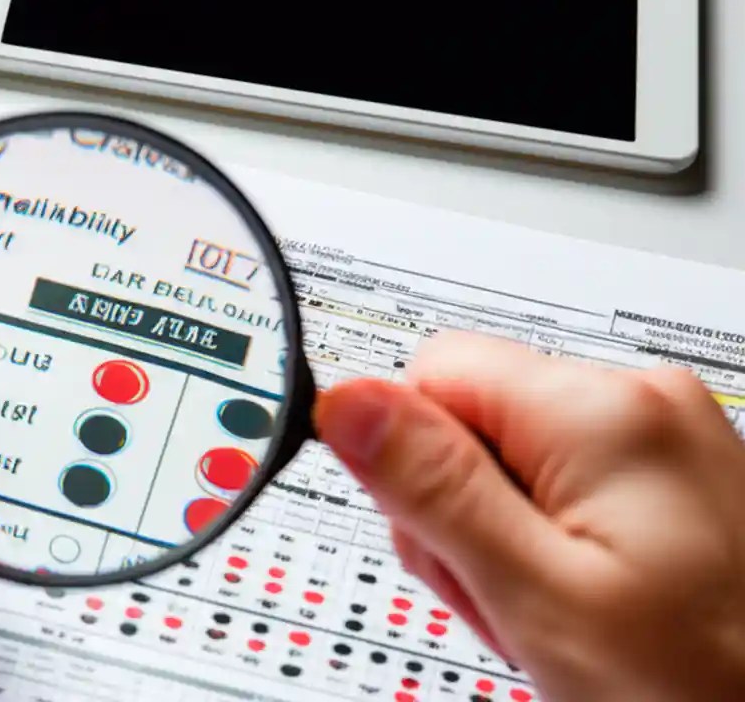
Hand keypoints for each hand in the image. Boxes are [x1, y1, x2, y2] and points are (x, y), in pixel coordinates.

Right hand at [317, 331, 744, 701]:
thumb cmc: (694, 683)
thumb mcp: (535, 594)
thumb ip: (432, 488)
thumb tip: (348, 403)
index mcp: (602, 411)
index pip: (428, 373)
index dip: (411, 466)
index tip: (452, 541)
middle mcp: (638, 398)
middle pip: (464, 417)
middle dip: (456, 511)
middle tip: (507, 594)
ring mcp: (660, 433)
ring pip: (503, 455)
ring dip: (498, 534)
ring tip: (548, 606)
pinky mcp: (664, 469)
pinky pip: (557, 480)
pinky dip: (546, 540)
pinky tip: (579, 595)